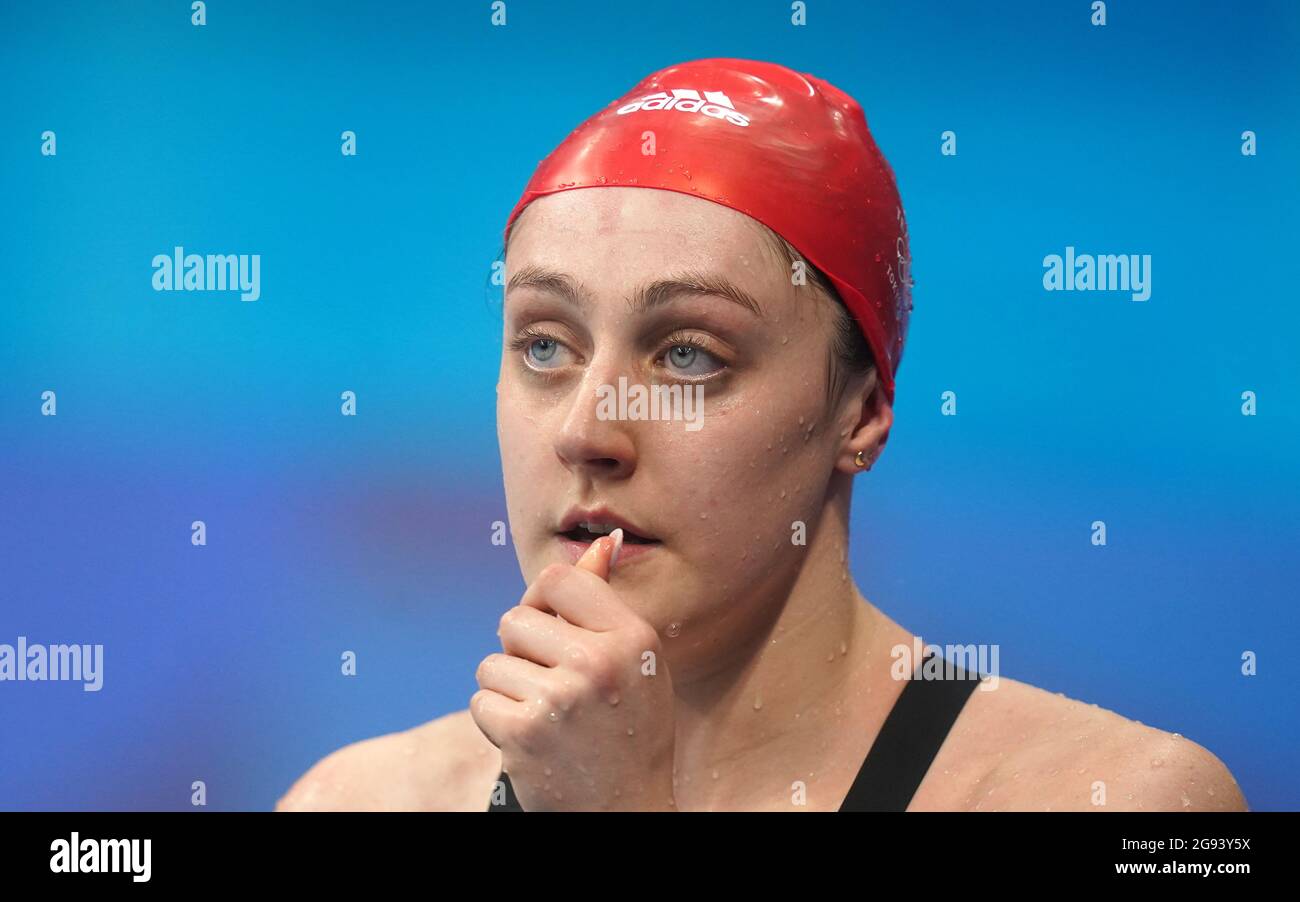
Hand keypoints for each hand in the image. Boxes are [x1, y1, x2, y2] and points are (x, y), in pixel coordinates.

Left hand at [471, 530, 676, 810]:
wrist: (625, 812)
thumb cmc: (628, 730)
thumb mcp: (636, 662)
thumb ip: (606, 603)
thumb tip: (603, 541)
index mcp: (632, 637)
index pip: (556, 578)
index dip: (540, 602)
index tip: (550, 632)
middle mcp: (599, 662)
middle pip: (515, 620)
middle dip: (521, 652)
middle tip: (554, 687)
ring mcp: (560, 698)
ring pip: (492, 662)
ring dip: (508, 690)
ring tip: (546, 718)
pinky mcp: (524, 731)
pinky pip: (481, 700)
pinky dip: (496, 721)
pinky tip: (530, 741)